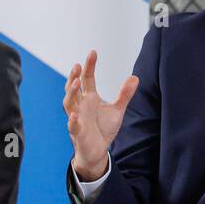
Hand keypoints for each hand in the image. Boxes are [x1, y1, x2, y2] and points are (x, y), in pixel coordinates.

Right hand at [62, 49, 138, 181]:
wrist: (98, 151)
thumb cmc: (103, 128)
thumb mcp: (117, 110)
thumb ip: (124, 94)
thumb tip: (135, 77)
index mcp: (90, 98)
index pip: (87, 79)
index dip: (89, 66)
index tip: (93, 52)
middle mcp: (81, 106)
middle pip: (73, 88)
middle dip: (74, 76)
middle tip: (78, 65)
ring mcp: (77, 118)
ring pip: (69, 104)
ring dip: (71, 93)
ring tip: (76, 82)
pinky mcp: (78, 133)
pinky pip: (73, 126)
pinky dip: (72, 120)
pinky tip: (74, 115)